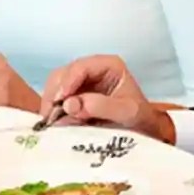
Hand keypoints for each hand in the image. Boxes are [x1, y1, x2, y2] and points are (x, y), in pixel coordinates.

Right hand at [41, 54, 174, 144]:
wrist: (142, 129)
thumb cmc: (138, 116)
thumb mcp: (126, 112)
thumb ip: (101, 106)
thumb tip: (70, 104)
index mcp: (109, 65)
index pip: (81, 67)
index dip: (68, 82)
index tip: (60, 100)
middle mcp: (92, 69)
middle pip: (63, 74)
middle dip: (55, 94)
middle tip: (51, 116)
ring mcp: (81, 82)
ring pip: (56, 85)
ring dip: (52, 103)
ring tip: (53, 122)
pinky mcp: (74, 96)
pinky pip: (57, 99)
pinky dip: (53, 110)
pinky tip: (56, 122)